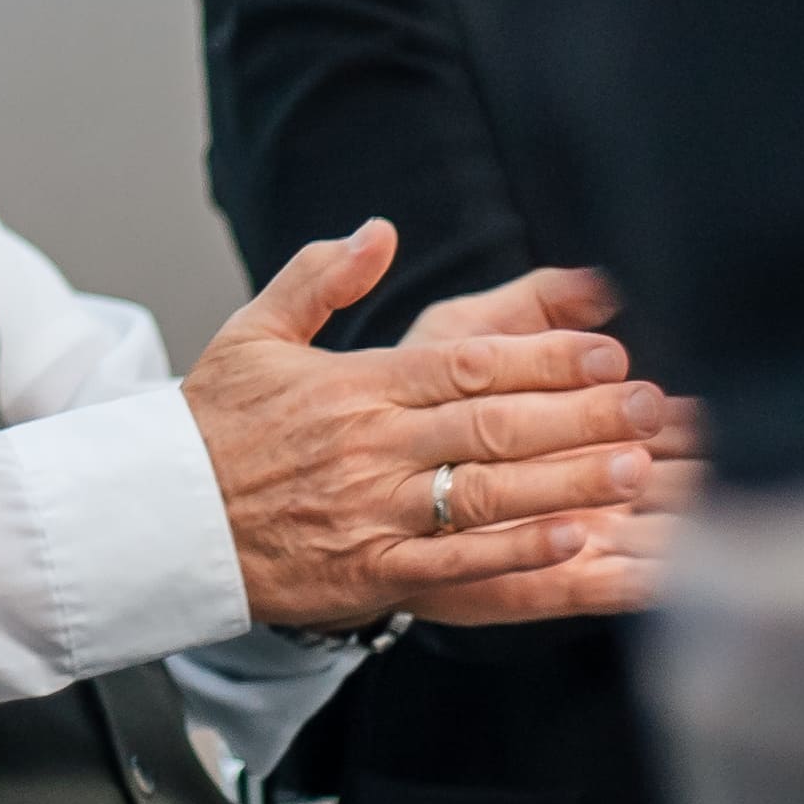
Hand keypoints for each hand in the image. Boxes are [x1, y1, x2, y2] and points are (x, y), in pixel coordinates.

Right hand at [179, 220, 684, 632]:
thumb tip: (378, 231)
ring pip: (486, 493)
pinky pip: (455, 565)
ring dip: (567, 480)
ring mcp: (372, 512)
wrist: (152, 516)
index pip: (467, 364)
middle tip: (652, 405)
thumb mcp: (253, 332)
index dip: (544, 358)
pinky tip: (574, 543)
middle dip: (580, 414)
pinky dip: (516, 554)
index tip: (608, 351)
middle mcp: (371, 446)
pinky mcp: (367, 573)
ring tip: (638, 468)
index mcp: (355, 386)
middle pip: (493, 424)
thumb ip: (319, 278)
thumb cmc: (209, 425)